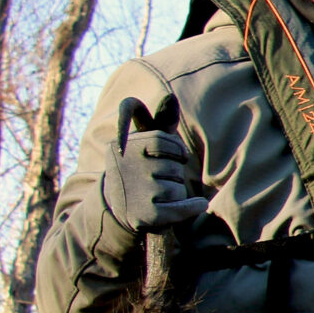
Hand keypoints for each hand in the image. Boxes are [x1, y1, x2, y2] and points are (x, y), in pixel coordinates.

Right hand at [101, 97, 207, 233]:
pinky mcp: (143, 215)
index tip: (174, 156)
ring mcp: (134, 192)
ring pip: (179, 187)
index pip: (164, 140)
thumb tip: (170, 97)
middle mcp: (124, 168)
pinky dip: (193, 207)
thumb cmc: (139, 168)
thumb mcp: (145, 144)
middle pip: (175, 166)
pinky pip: (182, 207)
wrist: (117, 209)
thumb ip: (159, 122)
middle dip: (174, 173)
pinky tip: (196, 205)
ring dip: (178, 192)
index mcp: (125, 146)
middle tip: (157, 180)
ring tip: (159, 195)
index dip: (175, 150)